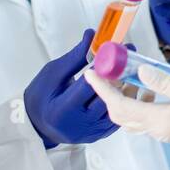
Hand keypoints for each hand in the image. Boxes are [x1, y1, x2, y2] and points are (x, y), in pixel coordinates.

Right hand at [24, 29, 118, 148]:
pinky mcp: (99, 134)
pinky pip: (118, 117)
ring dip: (126, 87)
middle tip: (129, 56)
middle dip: (119, 74)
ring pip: (117, 108)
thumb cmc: (41, 95)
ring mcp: (91, 132)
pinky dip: (124, 100)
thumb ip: (75, 57)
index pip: (88, 86)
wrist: (38, 123)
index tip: (115, 49)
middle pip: (106, 97)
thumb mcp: (53, 73)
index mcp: (63, 110)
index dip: (103, 67)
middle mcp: (79, 124)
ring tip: (131, 69)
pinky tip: (127, 85)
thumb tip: (92, 35)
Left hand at [84, 63, 169, 169]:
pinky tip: (150, 84)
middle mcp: (157, 129)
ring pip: (131, 115)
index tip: (90, 73)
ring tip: (127, 73)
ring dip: (124, 95)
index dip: (102, 89)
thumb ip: (164, 81)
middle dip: (109, 92)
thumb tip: (140, 71)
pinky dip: (139, 99)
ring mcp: (164, 130)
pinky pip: (145, 115)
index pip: (119, 106)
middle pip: (119, 114)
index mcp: (158, 122)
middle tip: (107, 69)